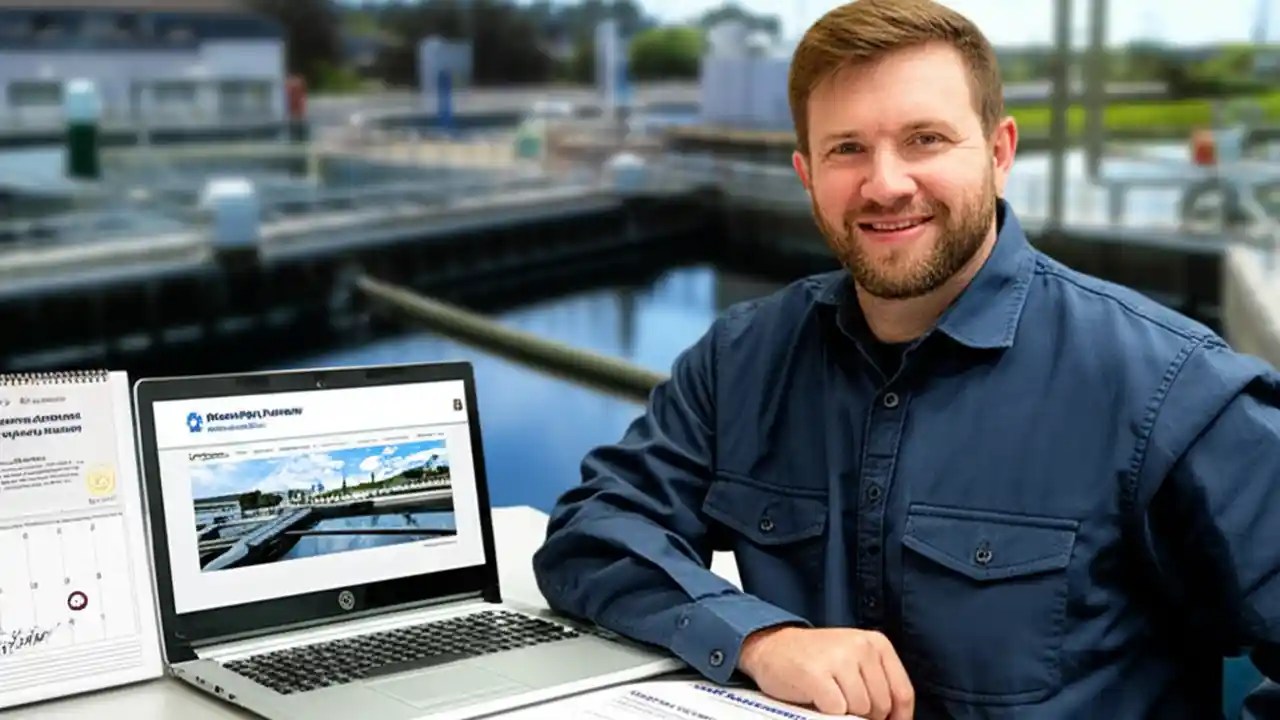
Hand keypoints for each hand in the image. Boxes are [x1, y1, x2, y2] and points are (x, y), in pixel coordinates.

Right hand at [737, 626, 914, 718]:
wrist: (771, 646)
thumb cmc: (815, 659)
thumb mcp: (854, 659)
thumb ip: (876, 682)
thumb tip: (895, 719)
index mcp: (876, 643)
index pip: (903, 693)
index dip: (898, 718)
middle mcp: (861, 647)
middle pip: (882, 705)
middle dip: (866, 715)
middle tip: (845, 705)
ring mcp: (839, 659)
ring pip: (860, 709)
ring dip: (844, 712)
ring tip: (829, 698)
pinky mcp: (817, 675)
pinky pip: (837, 711)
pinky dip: (827, 713)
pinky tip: (816, 698)